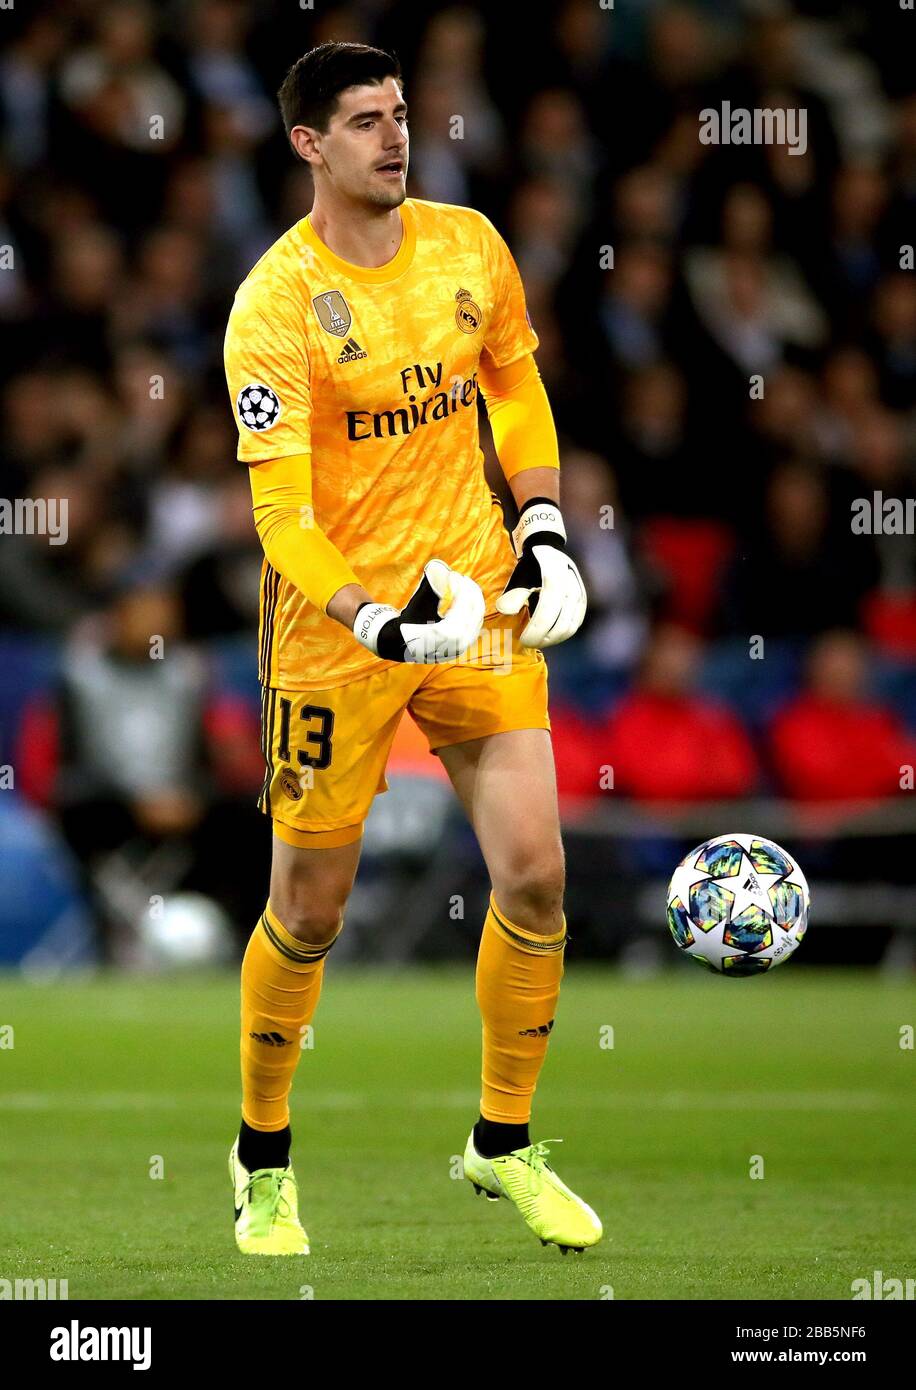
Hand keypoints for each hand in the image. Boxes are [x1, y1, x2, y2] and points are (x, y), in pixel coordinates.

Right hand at [353, 559, 484, 662]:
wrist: (402, 645)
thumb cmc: (410, 622)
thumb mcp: (419, 603)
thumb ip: (430, 584)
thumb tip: (437, 565)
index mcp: (451, 634)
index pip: (464, 604)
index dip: (461, 586)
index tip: (452, 574)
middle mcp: (461, 642)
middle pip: (475, 609)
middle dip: (469, 589)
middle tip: (459, 576)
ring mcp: (465, 645)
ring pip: (477, 615)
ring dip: (472, 597)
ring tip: (461, 583)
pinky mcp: (465, 644)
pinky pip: (475, 622)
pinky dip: (471, 607)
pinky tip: (463, 596)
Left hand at [495, 498, 586, 647]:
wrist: (549, 549)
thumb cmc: (531, 565)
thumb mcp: (520, 575)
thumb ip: (514, 594)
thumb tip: (505, 611)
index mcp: (554, 579)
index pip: (547, 612)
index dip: (536, 630)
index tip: (523, 639)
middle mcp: (571, 587)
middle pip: (560, 623)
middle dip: (543, 638)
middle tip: (528, 643)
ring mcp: (580, 594)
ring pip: (569, 627)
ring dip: (553, 639)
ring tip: (538, 642)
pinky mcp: (583, 601)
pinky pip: (575, 624)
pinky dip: (562, 634)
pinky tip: (549, 637)